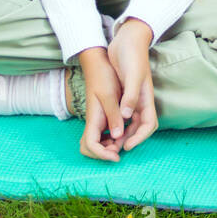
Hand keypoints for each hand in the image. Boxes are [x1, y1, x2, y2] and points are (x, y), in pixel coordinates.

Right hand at [78, 47, 124, 161]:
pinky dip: (114, 137)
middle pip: (90, 148)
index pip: (90, 145)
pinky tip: (126, 131)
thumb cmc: (103, 76)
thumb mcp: (109, 95)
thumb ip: (114, 116)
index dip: (102, 154)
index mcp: (93, 118)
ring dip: (110, 146)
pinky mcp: (103, 115)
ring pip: (98, 142)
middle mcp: (93, 121)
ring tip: (126, 141)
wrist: (98, 61)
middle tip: (121, 149)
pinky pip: (105, 133)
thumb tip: (117, 137)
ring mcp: (97, 119)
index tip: (117, 156)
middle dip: (104, 153)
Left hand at [106, 19, 156, 151]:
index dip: (140, 138)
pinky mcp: (123, 93)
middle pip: (138, 127)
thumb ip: (130, 96)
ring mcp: (131, 97)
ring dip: (121, 133)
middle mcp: (140, 100)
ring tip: (108, 142)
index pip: (149, 124)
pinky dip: (116, 122)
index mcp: (146, 98)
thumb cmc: (132, 55)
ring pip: (129, 122)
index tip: (127, 146)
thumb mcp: (132, 75)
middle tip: (114, 149)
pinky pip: (121, 113)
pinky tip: (105, 126)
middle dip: (129, 139)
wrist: (128, 38)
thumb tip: (125, 117)